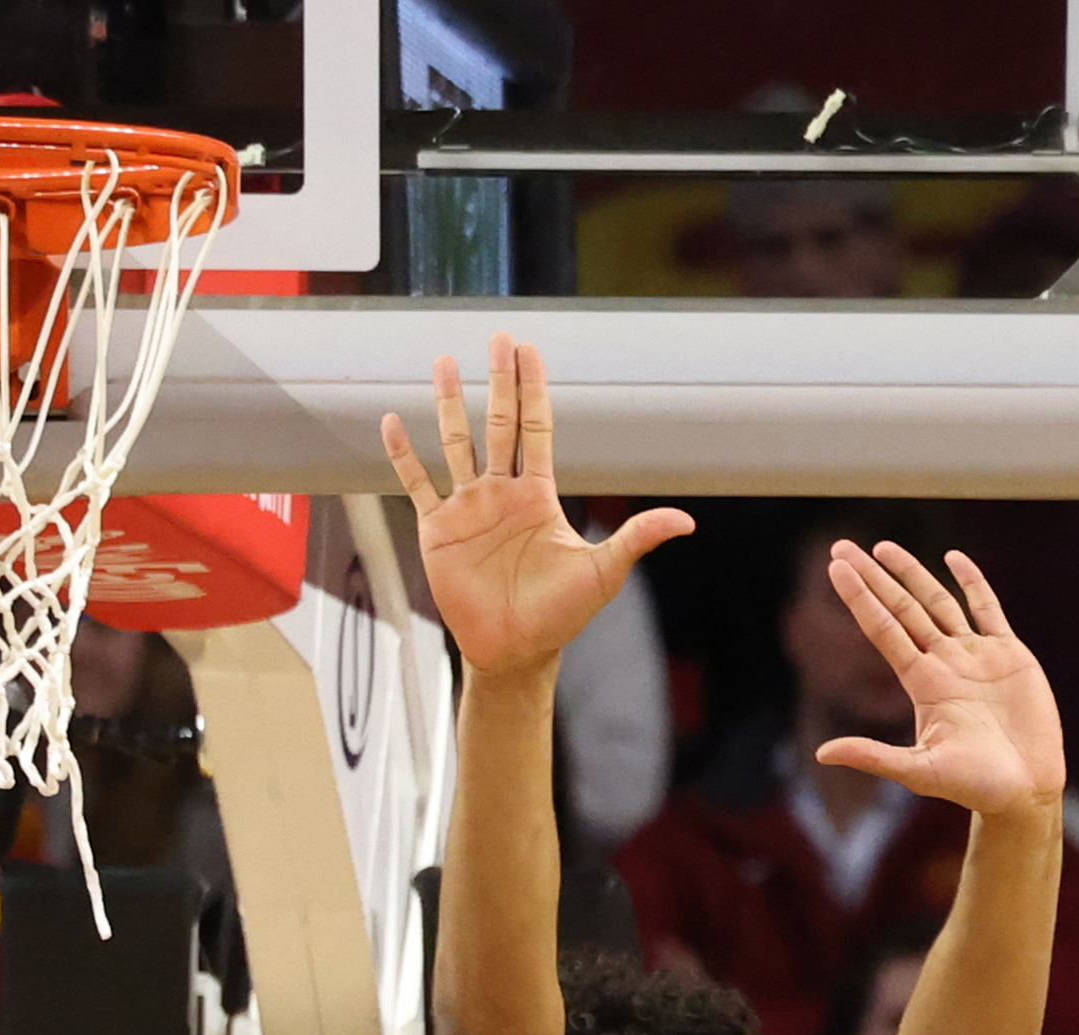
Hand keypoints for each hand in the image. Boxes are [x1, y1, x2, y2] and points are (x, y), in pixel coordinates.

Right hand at [381, 333, 692, 676]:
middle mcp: (501, 493)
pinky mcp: (438, 531)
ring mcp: (467, 509)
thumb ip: (636, 538)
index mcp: (538, 495)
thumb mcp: (602, 573)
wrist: (513, 651)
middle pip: (498, 423)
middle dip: (498, 380)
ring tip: (442, 363)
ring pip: (455, 443)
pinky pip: (417, 484)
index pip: (535, 428)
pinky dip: (403, 455)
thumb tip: (686, 523)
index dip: (532, 389)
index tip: (529, 350)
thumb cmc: (559, 616)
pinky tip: (392, 423)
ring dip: (448, 404)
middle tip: (497, 338)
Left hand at [817, 541, 1064, 815]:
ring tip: (884, 548)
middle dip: (873, 578)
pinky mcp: (1010, 655)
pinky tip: (953, 559)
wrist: (1022, 791)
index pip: (883, 629)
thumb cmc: (971, 787)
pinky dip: (972, 583)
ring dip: (912, 574)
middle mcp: (943, 663)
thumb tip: (820, 754)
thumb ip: (873, 756)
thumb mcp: (918, 770)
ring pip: (938, 603)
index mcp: (922, 683)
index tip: (835, 569)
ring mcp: (975, 656)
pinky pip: (988, 610)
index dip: (860, 598)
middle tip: (842, 546)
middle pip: (902, 608)